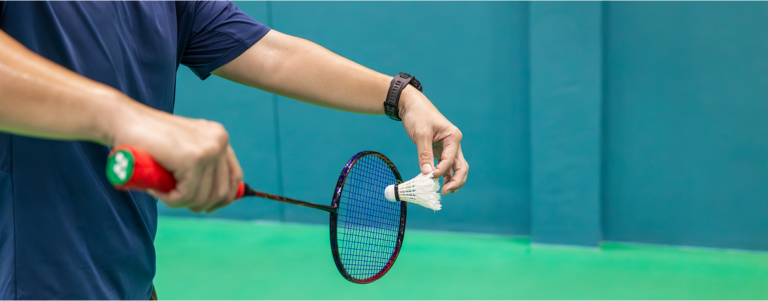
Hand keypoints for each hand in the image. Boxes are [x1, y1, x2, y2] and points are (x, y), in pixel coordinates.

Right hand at [107, 100, 242, 212]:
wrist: (122, 121)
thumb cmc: (147, 139)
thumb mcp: (182, 148)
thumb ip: (201, 163)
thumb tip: (218, 199)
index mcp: (219, 137)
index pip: (235, 176)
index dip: (223, 197)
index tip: (206, 207)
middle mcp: (219, 140)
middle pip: (223, 191)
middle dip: (199, 203)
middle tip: (176, 200)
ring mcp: (209, 149)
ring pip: (203, 197)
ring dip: (180, 202)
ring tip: (161, 190)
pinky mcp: (193, 159)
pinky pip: (186, 196)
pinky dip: (170, 200)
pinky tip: (156, 189)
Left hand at [399, 86, 467, 194]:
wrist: (411, 105)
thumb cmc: (418, 115)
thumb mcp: (421, 133)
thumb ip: (424, 153)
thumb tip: (427, 173)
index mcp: (453, 137)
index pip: (450, 159)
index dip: (441, 170)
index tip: (429, 176)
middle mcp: (454, 143)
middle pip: (461, 166)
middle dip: (456, 180)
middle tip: (446, 192)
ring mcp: (448, 147)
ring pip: (456, 168)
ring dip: (452, 180)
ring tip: (445, 192)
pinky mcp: (440, 150)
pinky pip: (446, 165)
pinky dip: (444, 175)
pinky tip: (439, 184)